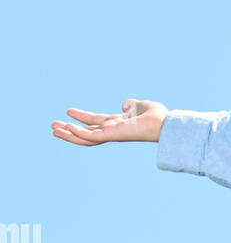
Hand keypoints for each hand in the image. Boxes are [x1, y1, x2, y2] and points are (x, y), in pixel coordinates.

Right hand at [51, 100, 167, 145]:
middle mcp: (112, 131)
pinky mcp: (112, 135)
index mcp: (117, 124)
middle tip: (53, 126)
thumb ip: (130, 105)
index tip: (68, 113)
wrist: (163, 122)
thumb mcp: (139, 105)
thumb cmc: (156, 116)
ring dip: (69, 134)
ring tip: (54, 128)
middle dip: (70, 130)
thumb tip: (125, 104)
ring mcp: (111, 134)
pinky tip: (68, 127)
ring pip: (85, 138)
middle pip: (86, 133)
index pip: (95, 123)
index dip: (81, 119)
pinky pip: (92, 137)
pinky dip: (79, 133)